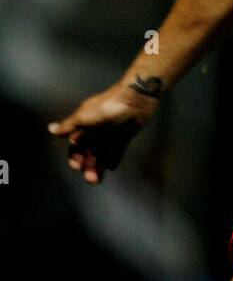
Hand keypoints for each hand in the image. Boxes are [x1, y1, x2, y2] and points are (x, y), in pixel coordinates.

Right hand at [47, 79, 162, 183]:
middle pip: (88, 154)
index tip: (76, 167)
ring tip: (97, 180)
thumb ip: (68, 126)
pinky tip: (110, 165)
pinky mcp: (123, 138)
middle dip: (87, 166)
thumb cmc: (106, 107)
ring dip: (98, 167)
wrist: (134, 101)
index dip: (75, 157)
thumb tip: (51, 129)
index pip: (76, 146)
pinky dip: (113, 160)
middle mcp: (95, 132)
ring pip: (101, 155)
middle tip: (91, 179)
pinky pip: (116, 153)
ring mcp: (109, 136)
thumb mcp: (83, 117)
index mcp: (84, 126)